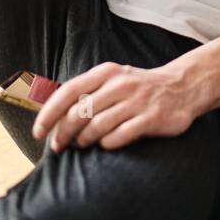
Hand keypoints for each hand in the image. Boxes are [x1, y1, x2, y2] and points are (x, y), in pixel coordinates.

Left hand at [31, 61, 198, 153]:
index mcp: (107, 72)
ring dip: (85, 141)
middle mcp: (120, 83)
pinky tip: (107, 143)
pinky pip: (119, 136)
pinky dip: (107, 144)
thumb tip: (53, 115)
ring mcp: (136, 100)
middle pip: (80, 113)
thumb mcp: (114, 79)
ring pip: (97, 127)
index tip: (37, 132)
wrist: (182, 86)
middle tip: (59, 146)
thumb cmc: (139, 88)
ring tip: (84, 144)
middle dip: (63, 134)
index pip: (69, 91)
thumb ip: (88, 92)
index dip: (49, 113)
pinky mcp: (150, 117)